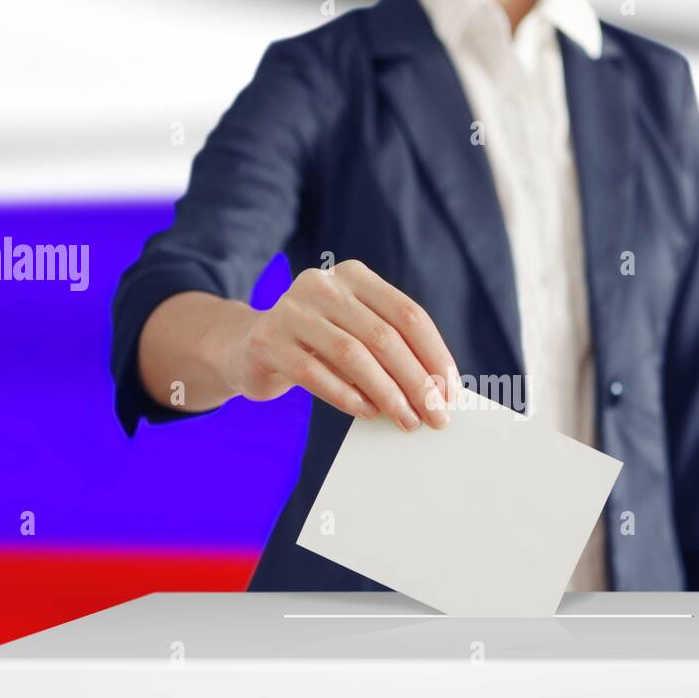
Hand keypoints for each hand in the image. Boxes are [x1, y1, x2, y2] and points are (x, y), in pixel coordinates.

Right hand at [222, 260, 455, 429]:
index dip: (435, 354)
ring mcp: (292, 310)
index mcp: (355, 277)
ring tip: (406, 420)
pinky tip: (367, 413)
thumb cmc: (317, 347)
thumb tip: (436, 391)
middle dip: (416, 381)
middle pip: (384, 336)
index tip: (450, 391)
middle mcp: (323, 285)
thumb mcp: (354, 335)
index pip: (408, 314)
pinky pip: (314, 373)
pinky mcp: (268, 340)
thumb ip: (388, 351)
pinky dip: (346, 396)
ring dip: (386, 394)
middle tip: (436, 415)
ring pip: (352, 355)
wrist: (248, 348)